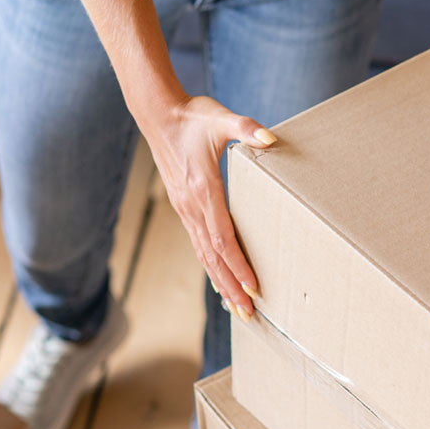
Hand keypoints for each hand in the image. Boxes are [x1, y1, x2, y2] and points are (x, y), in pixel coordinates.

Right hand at [142, 95, 275, 317]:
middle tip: (249, 314)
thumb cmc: (193, 117)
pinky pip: (199, 245)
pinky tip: (221, 282)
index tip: (253, 287)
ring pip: (204, 256)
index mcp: (204, 190)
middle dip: (231, 287)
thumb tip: (270, 139)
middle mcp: (192, 207)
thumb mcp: (221, 118)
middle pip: (213, 257)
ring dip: (221, 284)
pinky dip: (211, 267)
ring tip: (238, 309)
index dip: (238, 265)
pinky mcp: (185, 209)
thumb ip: (246, 129)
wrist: (158, 114)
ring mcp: (186, 210)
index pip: (223, 237)